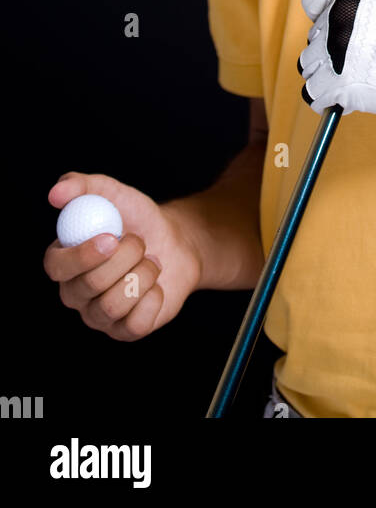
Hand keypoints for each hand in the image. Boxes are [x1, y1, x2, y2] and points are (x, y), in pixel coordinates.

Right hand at [43, 173, 201, 340]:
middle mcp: (75, 293)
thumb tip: (55, 193)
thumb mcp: (115, 194)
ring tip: (150, 260)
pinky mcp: (124, 332)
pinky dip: (154, 297)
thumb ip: (84, 186)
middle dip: (124, 259)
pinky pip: (135, 324)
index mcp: (64, 261)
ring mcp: (98, 316)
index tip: (110, 238)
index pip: (56, 267)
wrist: (176, 243)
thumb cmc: (139, 219)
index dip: (81, 256)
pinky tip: (156, 283)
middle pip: (88, 286)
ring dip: (142, 275)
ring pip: (112, 306)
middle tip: (140, 242)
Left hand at [295, 0, 375, 123]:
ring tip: (358, 73)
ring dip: (328, 73)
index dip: (331, 17)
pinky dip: (329, 98)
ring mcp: (335, 52)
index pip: (312, 3)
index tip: (352, 27)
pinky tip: (351, 92)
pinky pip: (314, 94)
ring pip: (309, 66)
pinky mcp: (336, 85)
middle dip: (332, 48)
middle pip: (313, 38)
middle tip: (365, 53)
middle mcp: (337, 16)